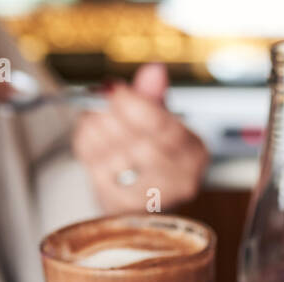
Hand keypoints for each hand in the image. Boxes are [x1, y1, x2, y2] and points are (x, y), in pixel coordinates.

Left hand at [71, 64, 208, 212]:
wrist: (139, 197)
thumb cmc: (148, 153)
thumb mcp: (155, 118)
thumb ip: (152, 95)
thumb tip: (155, 70)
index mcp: (194, 151)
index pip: (165, 127)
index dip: (134, 105)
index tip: (113, 89)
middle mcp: (182, 180)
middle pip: (140, 144)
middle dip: (111, 118)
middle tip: (96, 103)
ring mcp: (154, 198)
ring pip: (116, 158)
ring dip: (96, 133)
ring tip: (92, 120)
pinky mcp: (125, 208)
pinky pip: (99, 174)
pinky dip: (89, 153)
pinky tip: (90, 143)